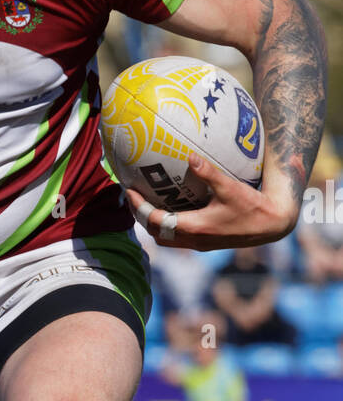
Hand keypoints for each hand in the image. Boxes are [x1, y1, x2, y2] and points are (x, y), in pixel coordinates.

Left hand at [126, 153, 297, 250]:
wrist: (271, 226)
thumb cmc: (252, 206)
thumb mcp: (230, 187)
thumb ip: (209, 172)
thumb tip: (190, 156)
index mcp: (193, 228)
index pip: (154, 220)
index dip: (139, 207)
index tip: (129, 191)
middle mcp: (192, 240)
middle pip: (154, 232)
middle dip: (140, 216)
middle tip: (133, 196)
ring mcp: (199, 244)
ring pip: (165, 238)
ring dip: (153, 223)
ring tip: (147, 203)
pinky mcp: (206, 243)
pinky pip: (177, 237)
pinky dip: (168, 225)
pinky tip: (172, 207)